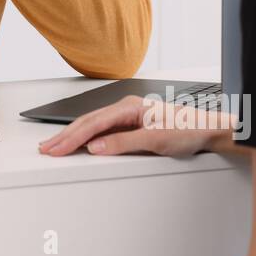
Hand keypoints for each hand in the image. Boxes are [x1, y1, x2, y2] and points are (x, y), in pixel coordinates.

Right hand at [37, 94, 236, 157]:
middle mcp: (127, 108)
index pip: (93, 123)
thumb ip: (124, 143)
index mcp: (130, 106)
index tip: (56, 148)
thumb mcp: (156, 139)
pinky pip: (103, 129)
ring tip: (56, 145)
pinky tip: (79, 143)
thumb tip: (97, 147)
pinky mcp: (132, 124)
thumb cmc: (189, 129)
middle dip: (65, 136)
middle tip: (47, 149)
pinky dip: (87, 137)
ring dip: (74, 136)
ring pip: (94, 125)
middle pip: (88, 122)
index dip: (72, 137)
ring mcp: (128, 116)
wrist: (208, 130)